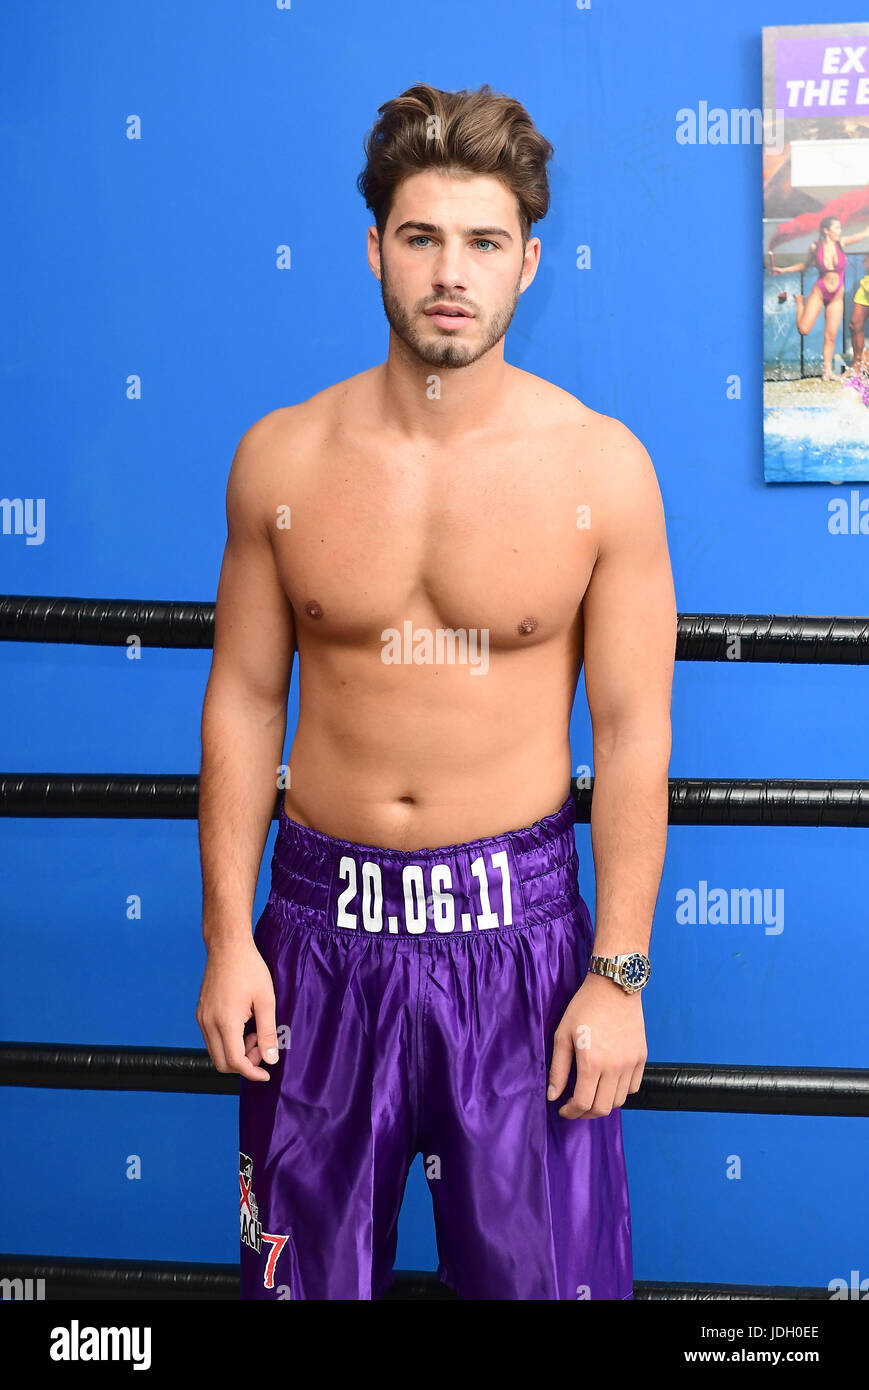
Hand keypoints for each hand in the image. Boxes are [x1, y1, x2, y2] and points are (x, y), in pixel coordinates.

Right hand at [196, 933, 278, 1081]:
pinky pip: (212, 1039)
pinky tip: (244, 1024)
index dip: (251, 1072)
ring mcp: (202, 1018)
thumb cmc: (249, 969)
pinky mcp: (201, 1013)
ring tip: (255, 1031)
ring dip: (236, 1051)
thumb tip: (271, 1059)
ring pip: (216, 1052)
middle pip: (222, 1063)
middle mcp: (208, 1023)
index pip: (235, 1061)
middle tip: (263, 1045)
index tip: (266, 1074)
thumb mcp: (266, 1000)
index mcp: (225, 1021)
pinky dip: (228, 1041)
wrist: (228, 946)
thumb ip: (268, 1032)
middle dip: (244, 1062)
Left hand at [547, 970, 646, 1117]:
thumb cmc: (584, 1007)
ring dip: (603, 1104)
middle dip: (586, 1113)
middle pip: (603, 1108)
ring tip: (591, 1095)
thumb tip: (553, 1096)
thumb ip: (558, 1069)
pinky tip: (608, 1083)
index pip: (583, 1103)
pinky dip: (621, 1092)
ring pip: (619, 1100)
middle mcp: (614, 1067)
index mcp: (592, 1063)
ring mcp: (631, 1063)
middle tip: (575, 1107)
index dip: (571, 1112)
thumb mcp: (562, 1035)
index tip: (563, 1109)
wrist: (613, 987)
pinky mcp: (641, 1057)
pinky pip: (633, 1087)